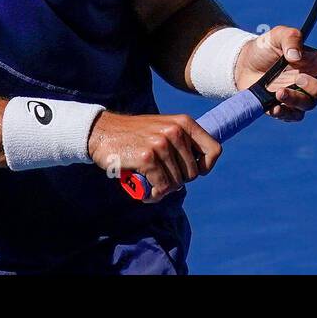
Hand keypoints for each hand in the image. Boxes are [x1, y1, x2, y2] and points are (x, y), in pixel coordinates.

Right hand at [87, 111, 221, 202]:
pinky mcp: (147, 158)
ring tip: (150, 184)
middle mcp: (175, 131)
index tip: (193, 170)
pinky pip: (161, 188)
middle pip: (193, 173)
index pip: (214, 150)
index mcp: (183, 122)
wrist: (102, 132)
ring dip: (163, 190)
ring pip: (177, 183)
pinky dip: (153, 195)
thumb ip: (182, 141)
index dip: (206, 166)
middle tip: (161, 177)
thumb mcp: (163, 128)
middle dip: (177, 180)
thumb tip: (204, 165)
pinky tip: (145, 192)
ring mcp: (161, 144)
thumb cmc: (134, 135)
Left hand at [234, 26, 316, 121]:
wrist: (242, 62)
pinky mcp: (285, 107)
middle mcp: (316, 83)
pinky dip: (284, 112)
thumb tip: (296, 56)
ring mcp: (301, 97)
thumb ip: (290, 37)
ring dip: (296, 100)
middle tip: (300, 79)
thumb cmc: (267, 47)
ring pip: (310, 107)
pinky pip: (292, 117)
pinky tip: (273, 105)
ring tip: (278, 91)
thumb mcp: (278, 34)